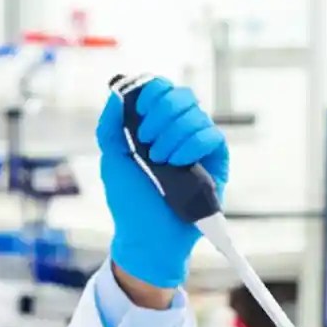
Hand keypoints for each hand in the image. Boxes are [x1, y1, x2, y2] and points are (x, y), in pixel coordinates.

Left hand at [96, 77, 229, 288]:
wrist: (148, 236)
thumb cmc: (130, 202)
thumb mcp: (112, 160)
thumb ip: (110, 126)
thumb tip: (117, 92)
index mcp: (154, 126)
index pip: (161, 90)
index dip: (152, 91)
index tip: (139, 110)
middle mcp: (179, 132)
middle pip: (182, 95)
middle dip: (162, 113)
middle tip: (146, 141)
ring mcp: (199, 147)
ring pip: (198, 115)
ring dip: (174, 134)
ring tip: (160, 161)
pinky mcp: (216, 163)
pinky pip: (213, 136)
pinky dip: (193, 144)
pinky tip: (179, 163)